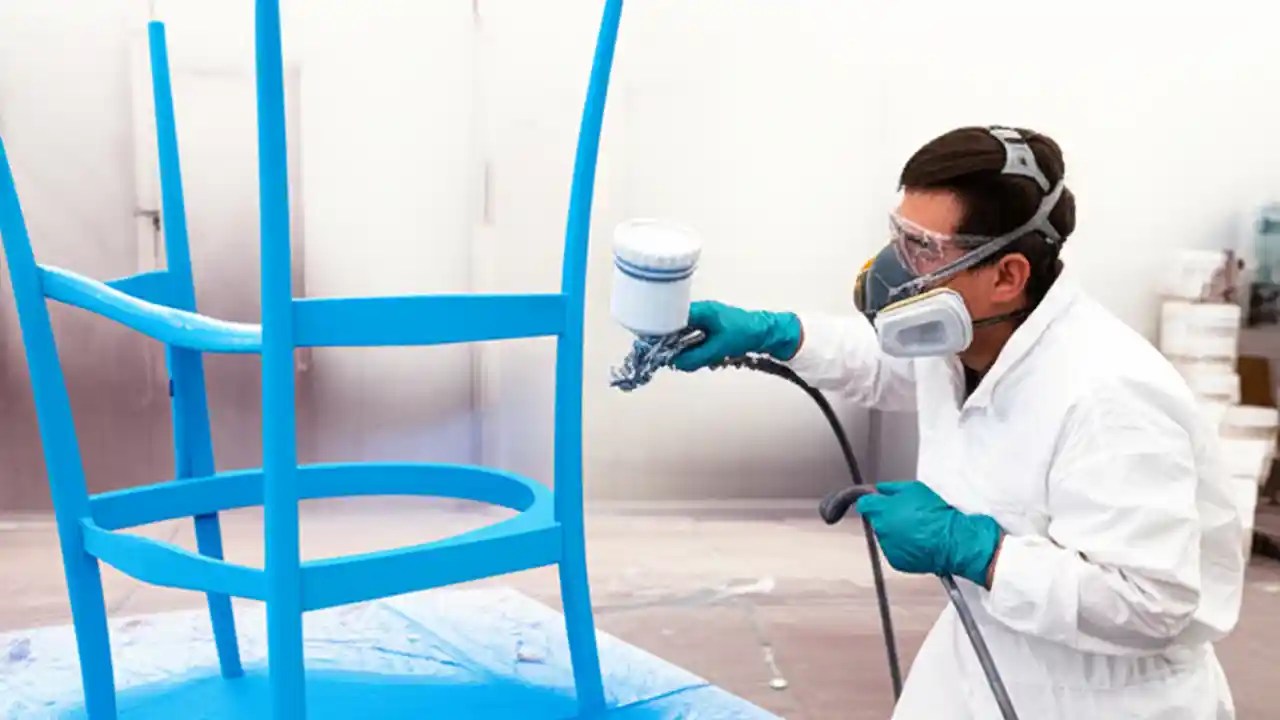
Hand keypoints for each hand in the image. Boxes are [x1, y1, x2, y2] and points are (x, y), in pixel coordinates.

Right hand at [671, 300, 802, 370]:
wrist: (768, 333)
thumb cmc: (748, 333)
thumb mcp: (718, 349)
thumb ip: (695, 358)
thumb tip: (676, 363)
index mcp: (703, 311)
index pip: (673, 316)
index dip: (663, 330)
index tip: (656, 344)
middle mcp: (702, 312)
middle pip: (677, 325)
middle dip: (673, 342)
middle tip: (669, 356)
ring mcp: (707, 319)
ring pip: (686, 333)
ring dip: (685, 347)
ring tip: (688, 359)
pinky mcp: (712, 328)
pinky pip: (696, 337)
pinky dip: (695, 348)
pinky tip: (702, 358)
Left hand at [854, 481, 1002, 586]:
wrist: (952, 540)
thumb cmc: (935, 513)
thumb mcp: (913, 488)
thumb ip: (890, 489)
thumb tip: (877, 490)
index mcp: (882, 511)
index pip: (863, 505)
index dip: (871, 502)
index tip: (878, 502)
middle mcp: (881, 530)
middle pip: (876, 521)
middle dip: (886, 517)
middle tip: (907, 515)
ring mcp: (888, 548)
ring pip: (885, 536)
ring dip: (895, 533)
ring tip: (916, 530)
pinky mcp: (896, 562)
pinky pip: (894, 551)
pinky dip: (902, 547)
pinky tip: (918, 542)